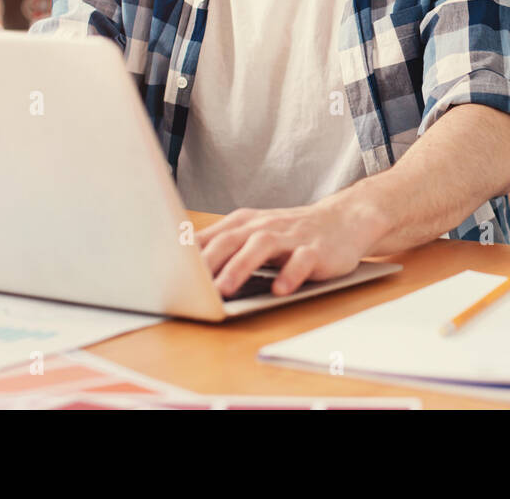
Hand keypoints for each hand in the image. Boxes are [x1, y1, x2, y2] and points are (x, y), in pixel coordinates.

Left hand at [195, 199, 376, 297]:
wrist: (345, 220)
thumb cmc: (290, 233)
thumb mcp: (253, 234)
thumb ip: (222, 248)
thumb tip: (180, 271)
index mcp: (244, 223)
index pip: (209, 238)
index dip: (186, 256)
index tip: (164, 274)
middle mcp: (264, 227)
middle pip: (230, 239)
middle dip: (208, 262)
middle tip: (188, 286)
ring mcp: (291, 237)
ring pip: (262, 247)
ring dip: (240, 267)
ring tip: (224, 289)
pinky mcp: (316, 250)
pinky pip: (301, 260)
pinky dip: (290, 274)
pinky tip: (280, 289)